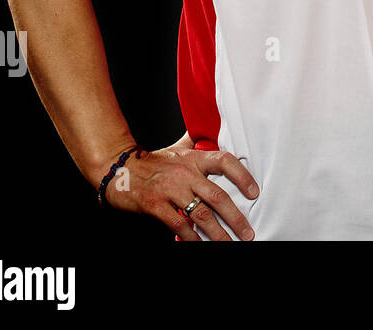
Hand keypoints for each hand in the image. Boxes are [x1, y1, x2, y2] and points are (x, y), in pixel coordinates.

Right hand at [102, 138, 259, 240]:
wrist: (118, 168)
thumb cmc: (153, 161)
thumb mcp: (178, 148)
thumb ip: (197, 142)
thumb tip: (215, 129)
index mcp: (194, 159)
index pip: (224, 162)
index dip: (242, 176)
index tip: (254, 192)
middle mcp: (185, 173)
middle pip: (217, 196)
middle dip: (235, 217)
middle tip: (248, 231)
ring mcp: (170, 190)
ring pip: (201, 214)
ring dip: (218, 232)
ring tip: (230, 243)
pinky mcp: (156, 205)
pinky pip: (179, 225)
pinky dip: (192, 237)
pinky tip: (201, 244)